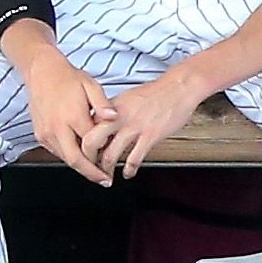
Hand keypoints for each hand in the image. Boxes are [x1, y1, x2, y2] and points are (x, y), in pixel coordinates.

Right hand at [17, 43, 117, 185]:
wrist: (42, 72)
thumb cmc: (68, 78)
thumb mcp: (91, 85)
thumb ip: (103, 104)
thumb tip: (114, 117)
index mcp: (72, 115)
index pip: (91, 145)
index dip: (103, 156)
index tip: (113, 163)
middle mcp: (57, 127)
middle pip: (75, 160)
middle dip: (91, 174)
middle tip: (105, 181)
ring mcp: (46, 132)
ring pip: (65, 158)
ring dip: (81, 167)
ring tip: (96, 170)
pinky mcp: (40, 135)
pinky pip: (57, 152)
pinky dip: (69, 156)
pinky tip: (81, 156)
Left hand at [86, 75, 211, 180]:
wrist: (178, 87)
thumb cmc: (155, 93)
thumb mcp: (126, 98)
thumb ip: (112, 113)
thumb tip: (101, 125)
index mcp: (111, 107)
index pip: (87, 126)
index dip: (82, 142)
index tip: (84, 151)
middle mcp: (119, 117)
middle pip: (91, 141)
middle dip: (88, 158)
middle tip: (90, 167)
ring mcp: (134, 127)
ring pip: (110, 154)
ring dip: (107, 169)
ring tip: (108, 174)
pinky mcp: (150, 136)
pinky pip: (134, 159)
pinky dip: (129, 170)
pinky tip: (129, 172)